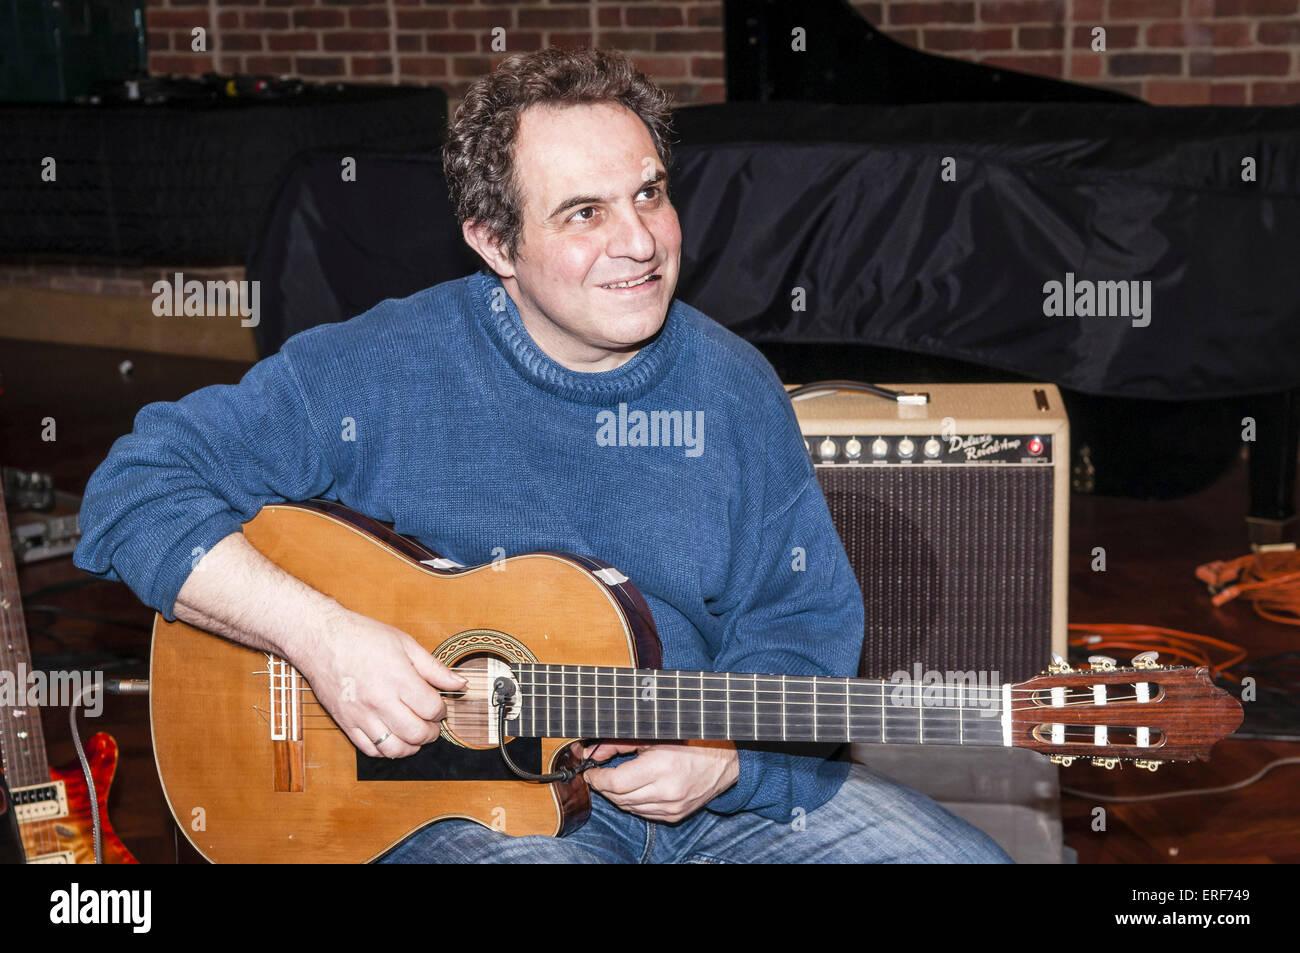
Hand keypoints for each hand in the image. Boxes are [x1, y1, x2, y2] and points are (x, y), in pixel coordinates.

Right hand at [297, 609, 465, 758]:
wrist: (321, 638)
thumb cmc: (362, 636)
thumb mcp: (405, 644)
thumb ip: (434, 668)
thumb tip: (460, 683)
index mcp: (398, 678)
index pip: (431, 709)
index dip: (442, 711)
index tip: (441, 707)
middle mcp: (380, 700)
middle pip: (416, 733)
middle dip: (432, 733)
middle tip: (432, 724)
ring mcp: (361, 715)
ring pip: (394, 748)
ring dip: (411, 747)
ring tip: (415, 734)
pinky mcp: (345, 722)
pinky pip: (369, 749)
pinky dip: (386, 751)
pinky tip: (393, 738)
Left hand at [580, 740, 739, 822]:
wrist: (723, 763)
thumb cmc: (691, 743)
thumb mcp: (654, 736)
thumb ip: (620, 744)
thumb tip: (594, 753)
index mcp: (662, 767)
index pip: (615, 783)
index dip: (598, 778)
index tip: (591, 771)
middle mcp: (667, 792)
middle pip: (619, 798)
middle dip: (605, 786)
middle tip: (600, 774)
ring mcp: (672, 808)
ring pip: (629, 808)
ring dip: (618, 795)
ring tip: (616, 780)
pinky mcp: (675, 816)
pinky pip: (644, 813)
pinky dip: (634, 802)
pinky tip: (635, 789)